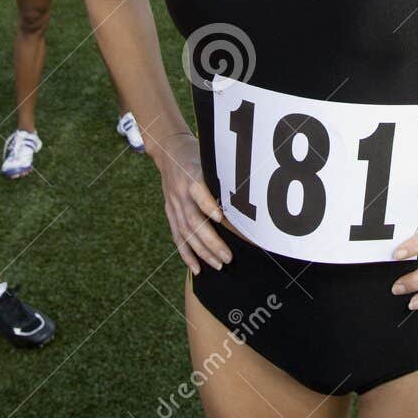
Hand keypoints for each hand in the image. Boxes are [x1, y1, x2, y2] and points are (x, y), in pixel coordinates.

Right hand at [155, 132, 229, 274]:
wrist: (168, 150)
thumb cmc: (197, 153)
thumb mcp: (210, 156)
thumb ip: (222, 172)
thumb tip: (249, 189)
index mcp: (191, 174)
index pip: (198, 190)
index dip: (207, 204)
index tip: (220, 218)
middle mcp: (180, 191)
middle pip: (194, 219)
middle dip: (211, 241)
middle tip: (228, 257)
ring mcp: (173, 203)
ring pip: (186, 232)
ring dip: (202, 252)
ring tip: (219, 265)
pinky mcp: (169, 211)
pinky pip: (177, 236)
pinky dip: (186, 254)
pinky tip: (197, 268)